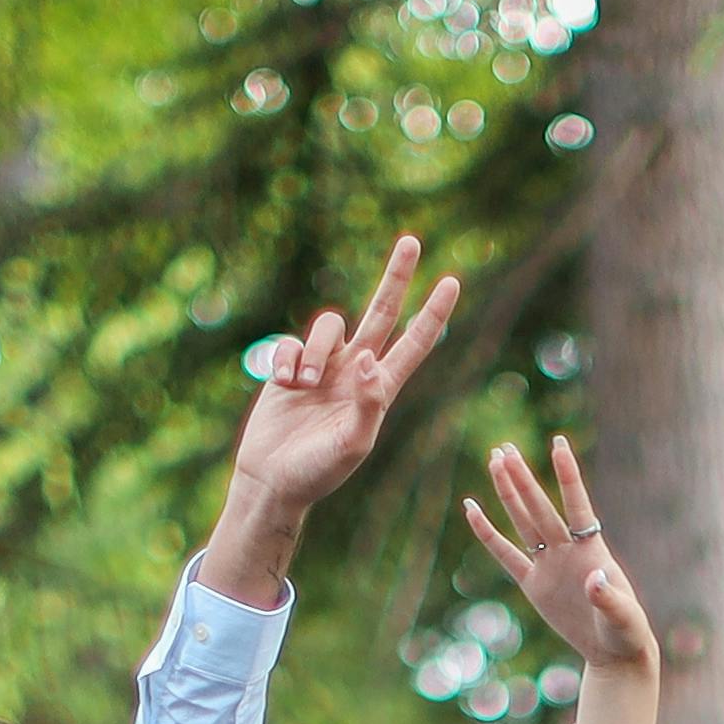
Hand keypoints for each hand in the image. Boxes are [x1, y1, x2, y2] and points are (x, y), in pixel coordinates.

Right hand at [207, 235, 461, 599]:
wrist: (272, 481)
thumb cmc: (316, 472)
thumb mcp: (351, 444)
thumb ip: (367, 402)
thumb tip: (370, 358)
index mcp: (380, 390)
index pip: (414, 344)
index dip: (432, 315)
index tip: (451, 282)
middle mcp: (356, 371)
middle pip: (381, 312)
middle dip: (396, 278)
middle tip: (412, 242)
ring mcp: (323, 367)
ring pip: (328, 325)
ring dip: (314, 351)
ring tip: (302, 386)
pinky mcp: (289, 367)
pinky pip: (291, 343)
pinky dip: (286, 360)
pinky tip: (282, 385)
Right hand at [461, 436, 661, 681]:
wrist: (613, 652)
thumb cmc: (625, 632)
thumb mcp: (623, 618)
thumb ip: (609, 598)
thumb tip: (594, 579)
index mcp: (592, 551)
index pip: (577, 506)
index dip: (568, 476)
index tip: (558, 444)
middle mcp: (567, 551)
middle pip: (540, 508)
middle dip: (523, 479)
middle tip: (504, 448)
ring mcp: (549, 565)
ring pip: (523, 522)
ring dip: (509, 493)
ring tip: (495, 460)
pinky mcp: (533, 585)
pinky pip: (506, 556)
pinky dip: (488, 535)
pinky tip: (472, 510)